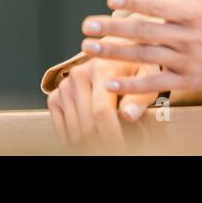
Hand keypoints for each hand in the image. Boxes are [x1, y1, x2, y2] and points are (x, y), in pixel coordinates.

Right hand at [46, 44, 160, 150]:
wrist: (112, 53)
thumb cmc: (134, 68)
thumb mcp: (146, 78)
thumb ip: (139, 98)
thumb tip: (127, 115)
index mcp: (100, 69)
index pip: (102, 112)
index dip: (113, 136)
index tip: (124, 149)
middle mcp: (78, 75)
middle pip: (87, 125)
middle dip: (103, 143)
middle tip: (117, 149)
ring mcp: (64, 87)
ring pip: (74, 131)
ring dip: (90, 144)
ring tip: (107, 142)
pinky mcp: (55, 96)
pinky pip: (60, 129)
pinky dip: (74, 140)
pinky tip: (90, 140)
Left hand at [80, 0, 201, 95]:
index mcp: (193, 11)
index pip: (158, 5)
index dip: (134, 2)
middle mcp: (187, 37)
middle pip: (144, 33)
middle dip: (112, 29)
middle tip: (86, 27)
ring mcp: (186, 60)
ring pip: (145, 57)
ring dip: (114, 53)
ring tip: (88, 49)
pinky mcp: (187, 80)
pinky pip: (155, 83)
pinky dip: (132, 85)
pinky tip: (108, 82)